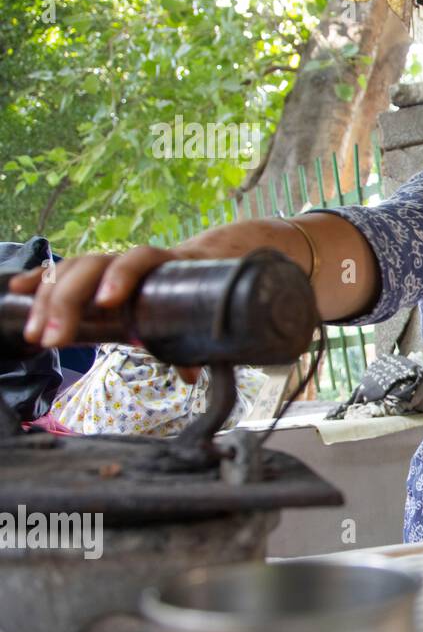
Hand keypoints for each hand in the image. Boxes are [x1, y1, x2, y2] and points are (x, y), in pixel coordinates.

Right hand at [7, 246, 200, 383]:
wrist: (194, 263)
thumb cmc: (193, 291)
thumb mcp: (197, 313)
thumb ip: (192, 341)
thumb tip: (191, 372)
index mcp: (161, 264)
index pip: (139, 260)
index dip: (122, 277)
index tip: (106, 303)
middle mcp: (127, 259)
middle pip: (90, 268)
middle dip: (67, 302)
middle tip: (53, 341)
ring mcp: (105, 265)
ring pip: (70, 272)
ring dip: (47, 301)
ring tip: (35, 335)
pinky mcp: (90, 275)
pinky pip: (60, 273)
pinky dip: (39, 280)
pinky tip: (17, 289)